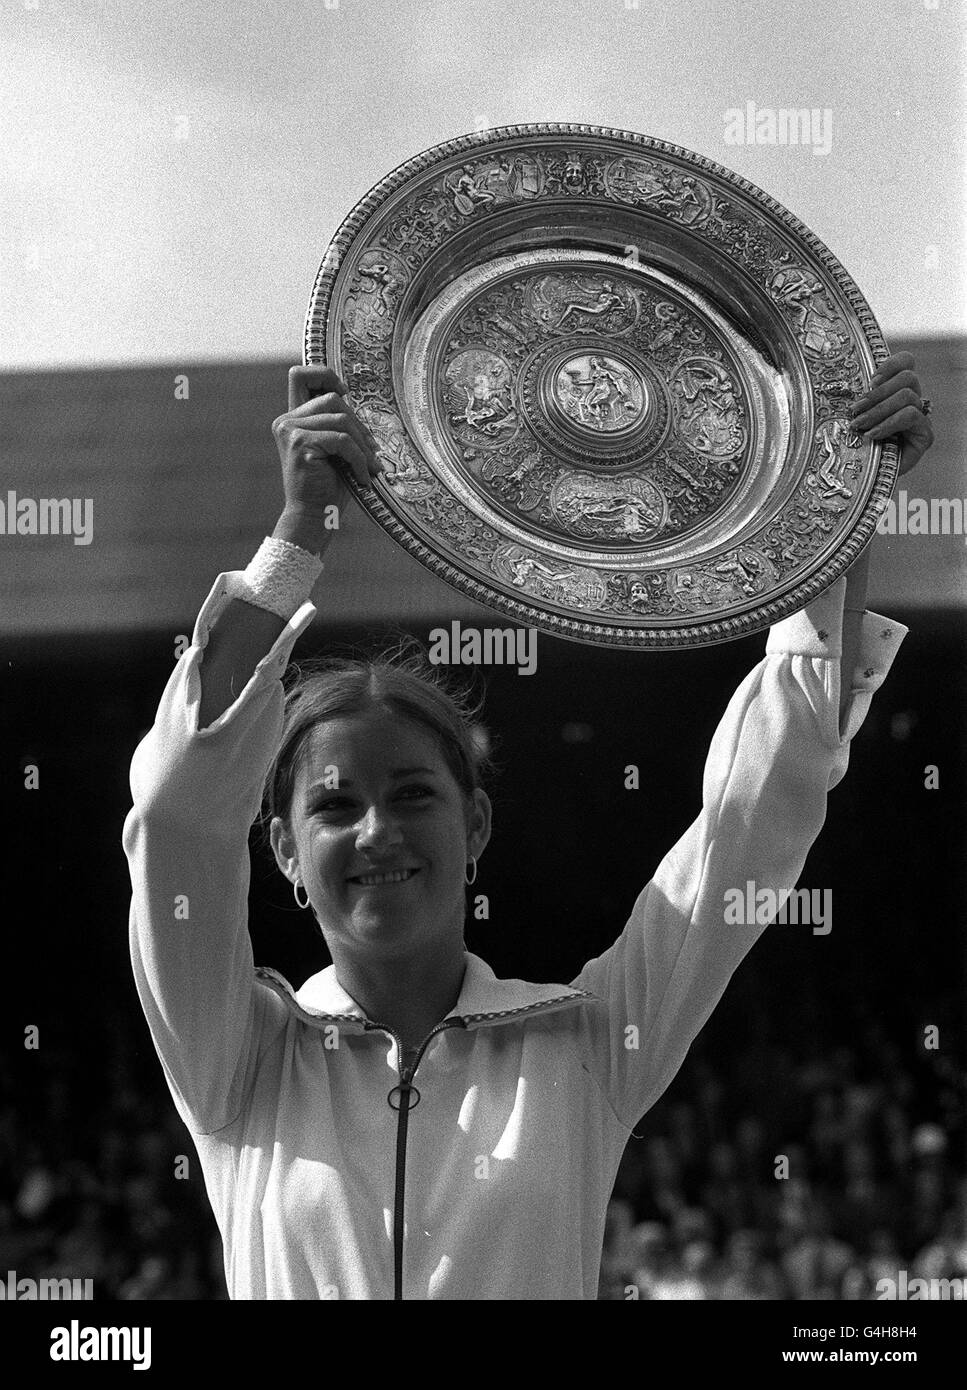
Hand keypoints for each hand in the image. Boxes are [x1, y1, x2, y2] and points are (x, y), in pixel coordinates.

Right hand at [272, 365, 383, 517]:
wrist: (315, 518)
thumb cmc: (329, 486)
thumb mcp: (335, 448)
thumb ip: (338, 423)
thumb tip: (359, 403)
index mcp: (293, 418)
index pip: (300, 375)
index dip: (325, 375)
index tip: (345, 394)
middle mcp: (286, 420)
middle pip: (333, 398)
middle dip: (358, 425)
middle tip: (372, 451)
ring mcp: (290, 430)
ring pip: (340, 418)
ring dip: (362, 445)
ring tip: (371, 467)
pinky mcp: (300, 444)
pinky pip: (342, 440)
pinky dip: (359, 459)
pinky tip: (363, 477)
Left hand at [848, 351, 933, 476]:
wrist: (864, 479)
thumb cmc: (854, 446)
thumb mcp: (851, 417)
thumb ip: (855, 399)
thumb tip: (832, 384)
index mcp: (896, 390)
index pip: (906, 362)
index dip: (890, 364)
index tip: (870, 380)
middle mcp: (912, 400)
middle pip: (907, 377)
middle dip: (877, 393)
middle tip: (855, 410)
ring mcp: (920, 417)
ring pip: (907, 396)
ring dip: (878, 410)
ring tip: (859, 425)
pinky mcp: (924, 435)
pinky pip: (911, 416)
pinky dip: (888, 424)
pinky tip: (873, 435)